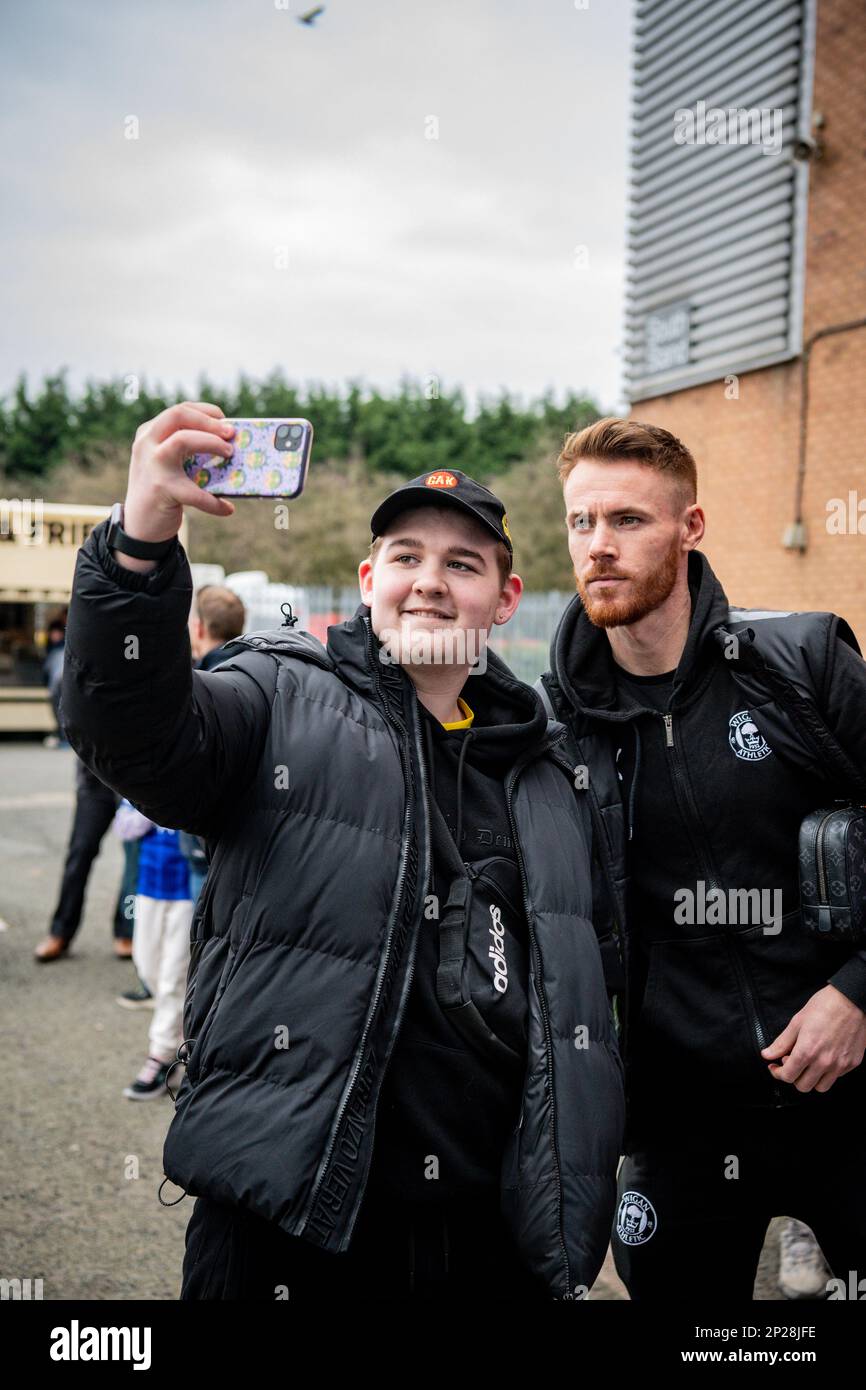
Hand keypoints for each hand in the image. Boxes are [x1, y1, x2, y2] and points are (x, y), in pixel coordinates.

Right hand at [124, 400, 237, 544]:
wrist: (139, 526)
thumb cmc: (162, 491)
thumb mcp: (167, 463)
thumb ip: (186, 451)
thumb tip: (229, 443)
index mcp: (149, 433)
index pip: (179, 410)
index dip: (205, 412)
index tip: (224, 419)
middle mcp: (147, 443)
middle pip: (178, 415)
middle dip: (209, 421)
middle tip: (230, 433)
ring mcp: (152, 465)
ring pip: (182, 440)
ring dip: (211, 443)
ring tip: (230, 455)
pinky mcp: (161, 489)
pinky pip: (195, 492)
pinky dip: (214, 502)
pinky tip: (227, 508)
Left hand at [760, 984, 865, 1091]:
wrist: (851, 1000)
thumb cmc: (825, 1006)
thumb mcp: (797, 1022)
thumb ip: (781, 1042)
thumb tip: (767, 1054)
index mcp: (807, 1051)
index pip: (788, 1076)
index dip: (777, 1073)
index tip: (775, 1067)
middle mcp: (824, 1062)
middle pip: (803, 1086)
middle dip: (793, 1077)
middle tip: (792, 1062)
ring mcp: (840, 1064)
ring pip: (821, 1087)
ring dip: (811, 1079)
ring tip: (809, 1063)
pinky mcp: (852, 1063)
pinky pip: (837, 1077)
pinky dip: (828, 1072)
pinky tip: (824, 1057)